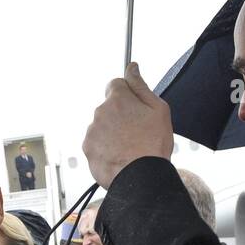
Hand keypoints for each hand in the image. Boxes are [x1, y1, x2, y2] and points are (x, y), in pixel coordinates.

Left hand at [83, 62, 173, 187]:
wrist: (142, 178)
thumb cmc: (153, 144)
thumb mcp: (158, 109)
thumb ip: (140, 86)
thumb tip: (131, 67)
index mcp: (118, 99)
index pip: (115, 85)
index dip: (126, 96)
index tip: (133, 109)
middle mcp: (100, 112)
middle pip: (108, 108)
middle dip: (119, 117)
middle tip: (135, 133)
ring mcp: (92, 132)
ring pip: (101, 127)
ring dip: (111, 134)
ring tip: (128, 148)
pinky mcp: (87, 149)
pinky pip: (96, 144)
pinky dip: (105, 149)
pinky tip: (119, 157)